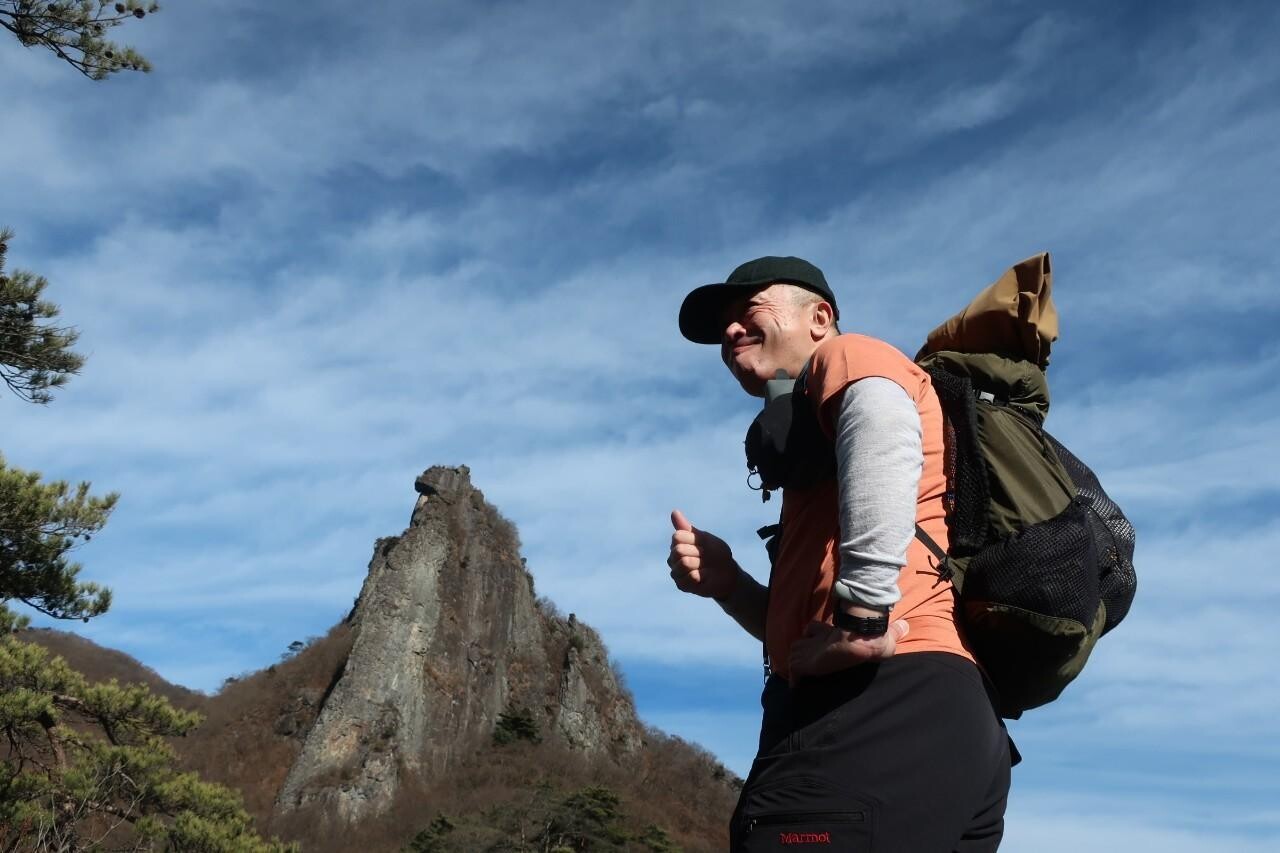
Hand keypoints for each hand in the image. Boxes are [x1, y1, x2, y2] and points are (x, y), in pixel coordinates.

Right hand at [667, 509, 737, 599]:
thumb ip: (687, 528)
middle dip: (697, 552)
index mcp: (677, 544)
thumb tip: (674, 512)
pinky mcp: (681, 585)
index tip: (703, 544)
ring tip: (704, 568)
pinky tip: (703, 577)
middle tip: (704, 557)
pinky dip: (701, 576)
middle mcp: (673, 557)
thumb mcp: (704, 538)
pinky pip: (690, 577)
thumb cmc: (716, 553)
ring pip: (684, 563)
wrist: (727, 572)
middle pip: (679, 550)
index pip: (677, 537)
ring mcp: (676, 571)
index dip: (694, 540)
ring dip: (700, 564)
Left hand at [786, 618, 909, 683]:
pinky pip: (793, 671)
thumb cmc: (873, 638)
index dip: (813, 634)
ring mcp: (810, 650)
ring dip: (797, 662)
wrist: (861, 641)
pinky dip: (795, 679)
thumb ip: (894, 631)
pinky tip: (798, 687)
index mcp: (832, 631)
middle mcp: (817, 638)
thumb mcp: (886, 635)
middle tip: (807, 662)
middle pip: (801, 641)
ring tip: (801, 675)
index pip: (814, 629)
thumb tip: (906, 626)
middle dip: (803, 650)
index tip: (817, 643)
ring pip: (794, 654)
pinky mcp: (806, 663)